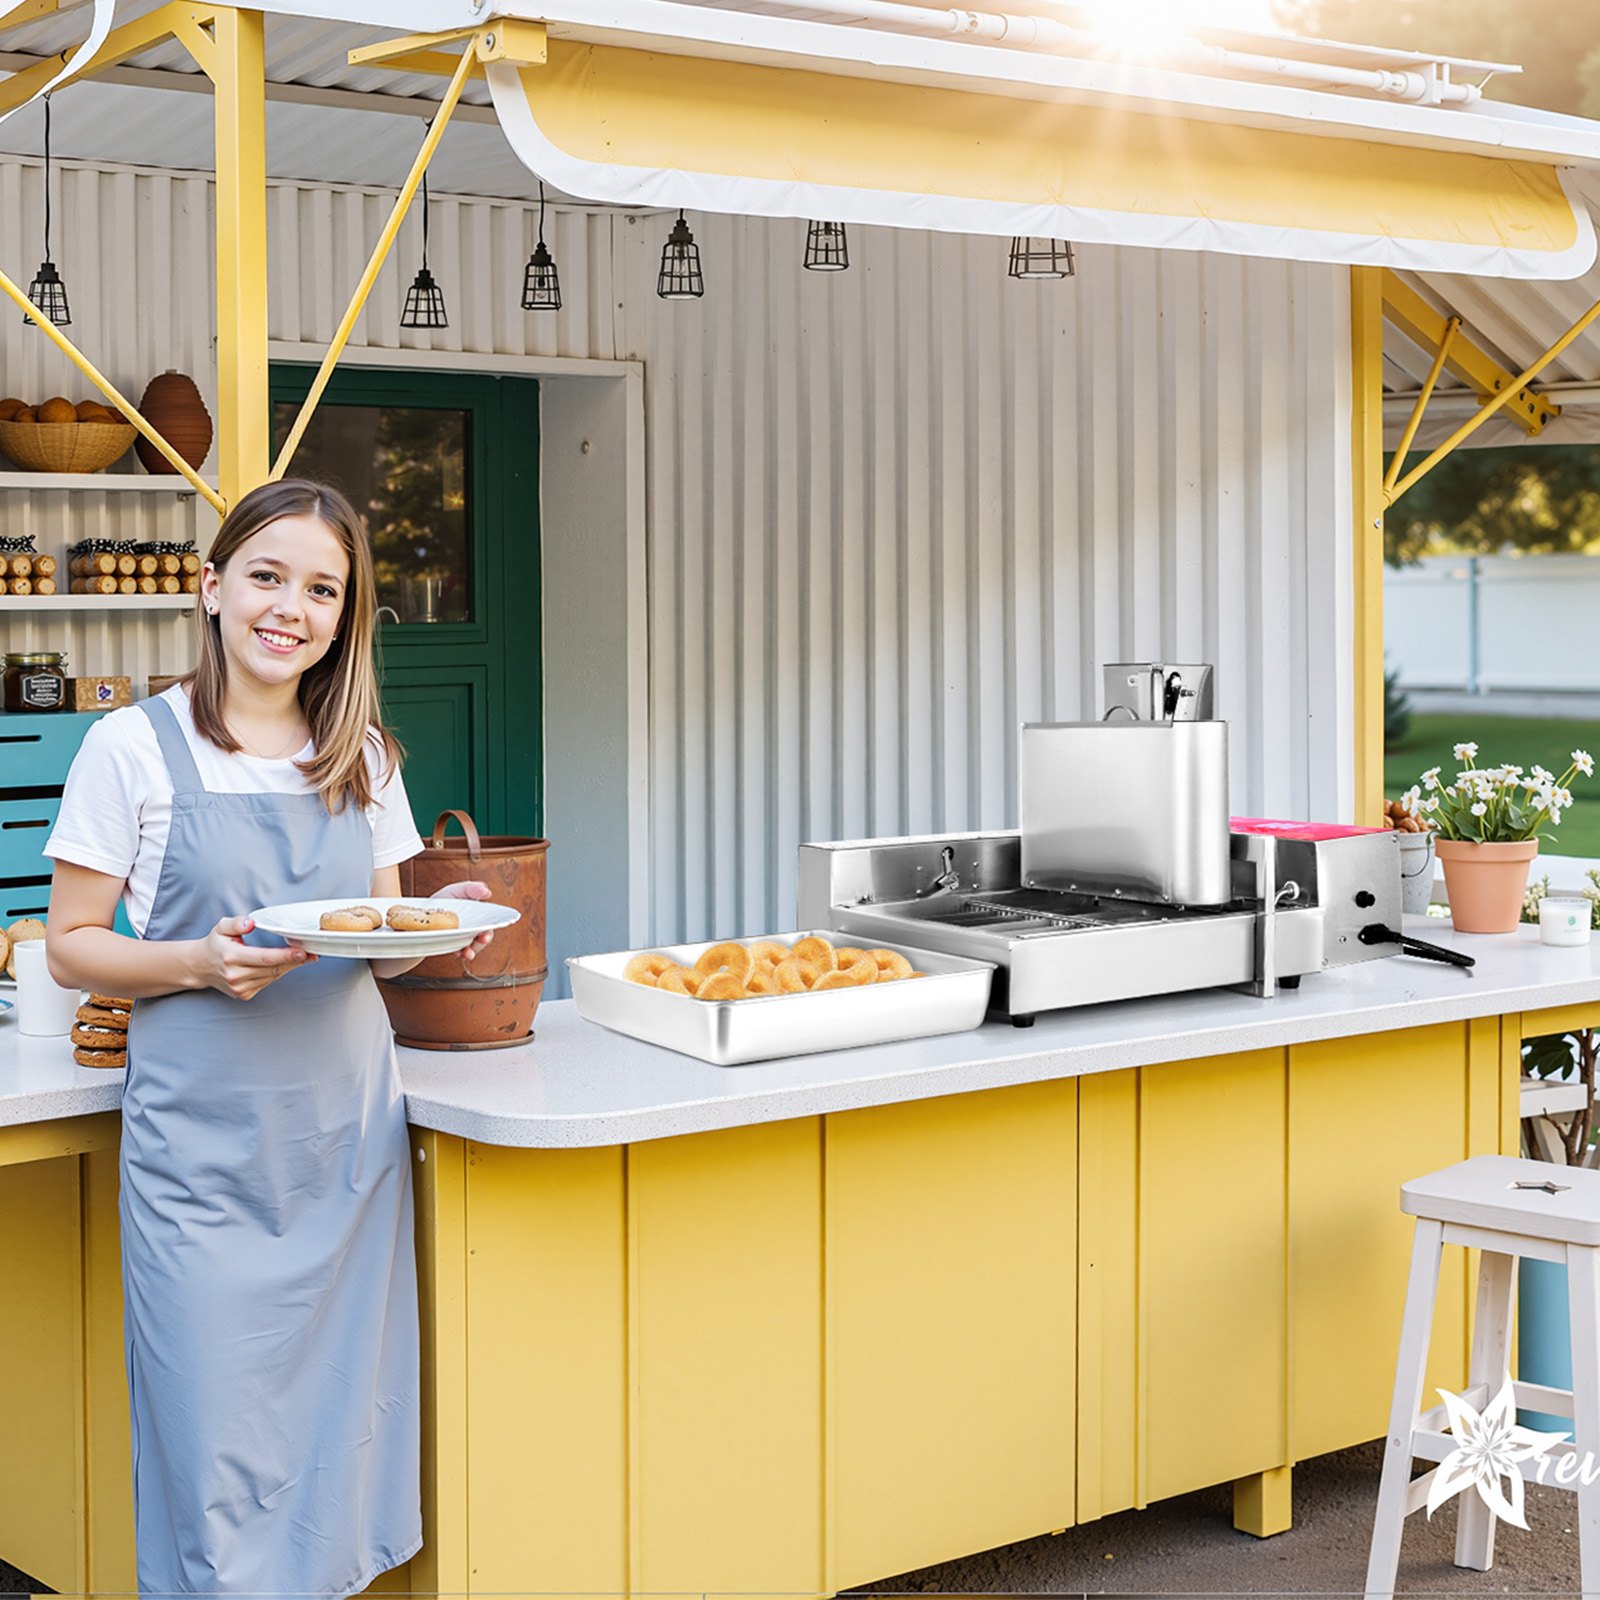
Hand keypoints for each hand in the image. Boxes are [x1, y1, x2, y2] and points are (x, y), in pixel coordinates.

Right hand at [198, 914, 315, 999]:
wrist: (200, 966)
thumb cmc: (215, 944)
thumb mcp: (221, 927)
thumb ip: (236, 922)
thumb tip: (250, 923)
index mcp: (231, 957)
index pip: (265, 958)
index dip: (286, 956)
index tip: (303, 952)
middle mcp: (235, 975)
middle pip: (273, 969)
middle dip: (294, 961)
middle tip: (311, 954)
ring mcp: (239, 988)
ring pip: (273, 977)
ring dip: (288, 967)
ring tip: (299, 957)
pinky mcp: (243, 995)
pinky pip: (267, 983)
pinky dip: (276, 974)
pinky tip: (279, 965)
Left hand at [434, 879, 495, 963]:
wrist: (418, 916)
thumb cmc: (440, 902)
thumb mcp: (454, 891)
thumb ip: (470, 889)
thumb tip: (487, 892)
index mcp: (477, 914)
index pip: (491, 919)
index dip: (495, 923)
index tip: (494, 925)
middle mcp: (472, 927)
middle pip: (485, 934)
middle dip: (486, 938)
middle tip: (483, 938)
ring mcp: (463, 938)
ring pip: (475, 946)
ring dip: (475, 949)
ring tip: (470, 951)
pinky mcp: (454, 947)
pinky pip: (462, 953)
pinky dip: (463, 954)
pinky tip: (461, 953)